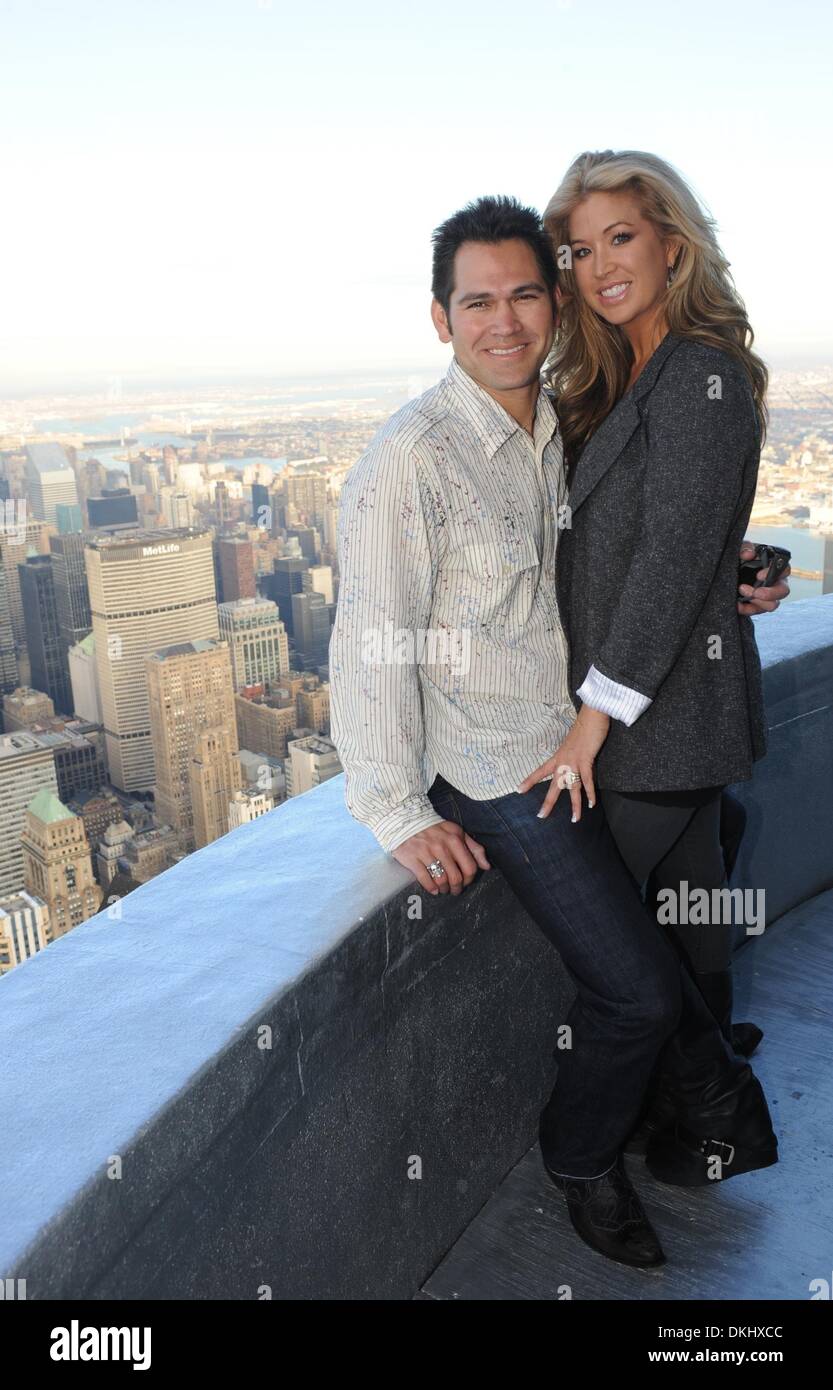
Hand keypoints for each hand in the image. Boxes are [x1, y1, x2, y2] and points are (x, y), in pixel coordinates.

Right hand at [391, 821, 490, 896]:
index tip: (465, 881)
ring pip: (441, 880)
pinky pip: (425, 879)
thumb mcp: (457, 833)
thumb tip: (487, 866)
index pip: (470, 867)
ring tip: (443, 889)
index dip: (469, 879)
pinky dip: (431, 888)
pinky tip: (433, 889)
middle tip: (454, 890)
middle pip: (456, 877)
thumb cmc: (435, 829)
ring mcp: (426, 853)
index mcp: (455, 840)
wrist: (407, 820)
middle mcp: (442, 846)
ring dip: (444, 889)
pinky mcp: (413, 858)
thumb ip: (474, 848)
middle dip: (457, 887)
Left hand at [516, 705, 609, 821]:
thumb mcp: (572, 743)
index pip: (540, 771)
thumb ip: (571, 754)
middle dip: (548, 802)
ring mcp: (574, 762)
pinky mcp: (586, 761)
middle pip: (553, 786)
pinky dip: (590, 794)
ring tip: (574, 819)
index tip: (518, 790)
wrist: (592, 715)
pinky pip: (587, 781)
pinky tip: (591, 804)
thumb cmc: (584, 727)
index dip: (529, 781)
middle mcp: (563, 761)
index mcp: (557, 756)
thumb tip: (573, 762)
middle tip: (541, 816)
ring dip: (574, 805)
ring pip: (572, 788)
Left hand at [737, 540, 790, 614]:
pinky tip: (737, 604)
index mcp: (775, 566)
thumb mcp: (739, 549)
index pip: (785, 569)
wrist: (726, 571)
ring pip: (773, 605)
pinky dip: (746, 609)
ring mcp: (767, 596)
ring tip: (742, 592)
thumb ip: (745, 547)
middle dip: (770, 593)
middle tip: (754, 592)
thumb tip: (749, 554)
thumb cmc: (738, 557)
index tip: (759, 575)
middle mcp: (775, 582)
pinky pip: (756, 611)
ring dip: (759, 602)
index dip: (775, 573)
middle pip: (784, 591)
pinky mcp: (757, 606)